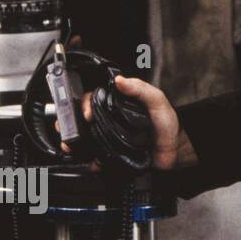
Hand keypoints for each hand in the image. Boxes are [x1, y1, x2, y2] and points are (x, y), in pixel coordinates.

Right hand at [57, 75, 194, 169]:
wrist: (174, 151)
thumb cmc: (167, 125)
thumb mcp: (157, 101)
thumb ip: (141, 89)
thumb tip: (120, 80)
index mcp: (119, 104)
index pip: (93, 100)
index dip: (84, 105)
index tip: (86, 114)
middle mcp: (111, 120)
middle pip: (83, 119)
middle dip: (70, 123)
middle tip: (66, 129)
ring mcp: (109, 137)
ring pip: (84, 137)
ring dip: (73, 140)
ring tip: (69, 145)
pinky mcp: (111, 154)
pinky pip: (93, 156)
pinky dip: (86, 158)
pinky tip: (84, 159)